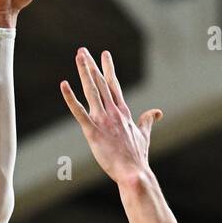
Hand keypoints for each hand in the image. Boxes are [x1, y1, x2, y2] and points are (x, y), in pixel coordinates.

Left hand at [60, 48, 161, 181]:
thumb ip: (147, 121)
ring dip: (84, 72)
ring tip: (78, 57)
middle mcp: (113, 113)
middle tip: (82, 50)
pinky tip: (63, 85)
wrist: (134, 172)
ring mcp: (103, 121)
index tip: (104, 54)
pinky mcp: (93, 132)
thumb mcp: (144, 135)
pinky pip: (79, 112)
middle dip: (91, 66)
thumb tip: (157, 112)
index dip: (108, 69)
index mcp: (123, 113)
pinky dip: (70, 98)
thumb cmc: (138, 157)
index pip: (114, 85)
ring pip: (92, 91)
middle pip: (101, 83)